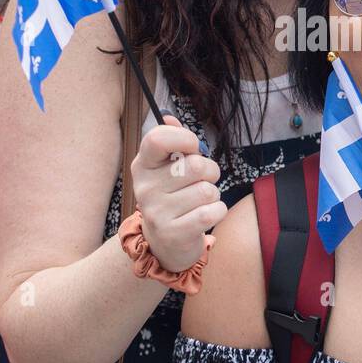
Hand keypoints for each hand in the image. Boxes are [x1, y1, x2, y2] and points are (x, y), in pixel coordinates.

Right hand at [130, 115, 226, 271]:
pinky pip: (213, 211)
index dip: (184, 138)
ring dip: (213, 194)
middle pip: (197, 166)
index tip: (193, 147)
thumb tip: (168, 117)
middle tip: (202, 182)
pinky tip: (206, 216)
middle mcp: (145, 188)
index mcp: (143, 166)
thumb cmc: (173, 198)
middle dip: (211, 172)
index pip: (157, 139)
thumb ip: (171, 141)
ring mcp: (157, 212)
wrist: (165, 245)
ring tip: (200, 202)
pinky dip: (218, 211)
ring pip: (208, 190)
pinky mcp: (174, 233)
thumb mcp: (166, 168)